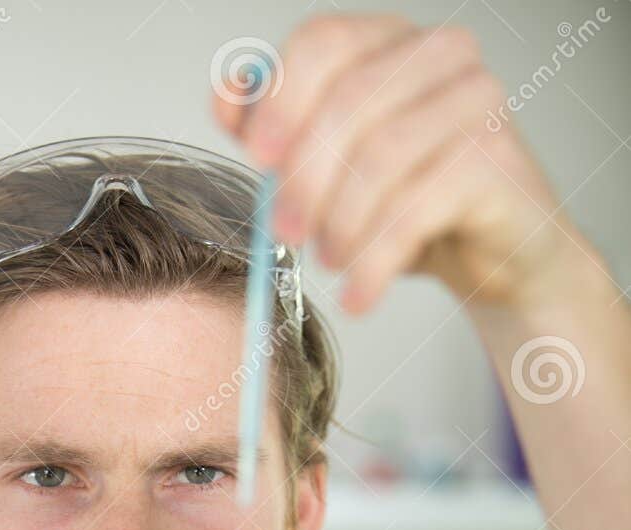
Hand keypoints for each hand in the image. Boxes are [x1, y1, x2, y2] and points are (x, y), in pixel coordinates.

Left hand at [213, 12, 574, 313]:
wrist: (489, 254)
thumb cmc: (408, 201)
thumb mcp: (328, 168)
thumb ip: (275, 130)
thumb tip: (228, 93)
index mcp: (389, 40)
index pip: (322, 42)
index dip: (280, 100)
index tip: (258, 160)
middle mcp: (438, 55)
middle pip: (348, 101)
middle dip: (304, 178)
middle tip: (285, 232)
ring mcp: (475, 101)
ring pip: (380, 157)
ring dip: (341, 224)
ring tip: (330, 262)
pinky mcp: (495, 161)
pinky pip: (415, 210)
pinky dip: (375, 262)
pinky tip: (359, 294)